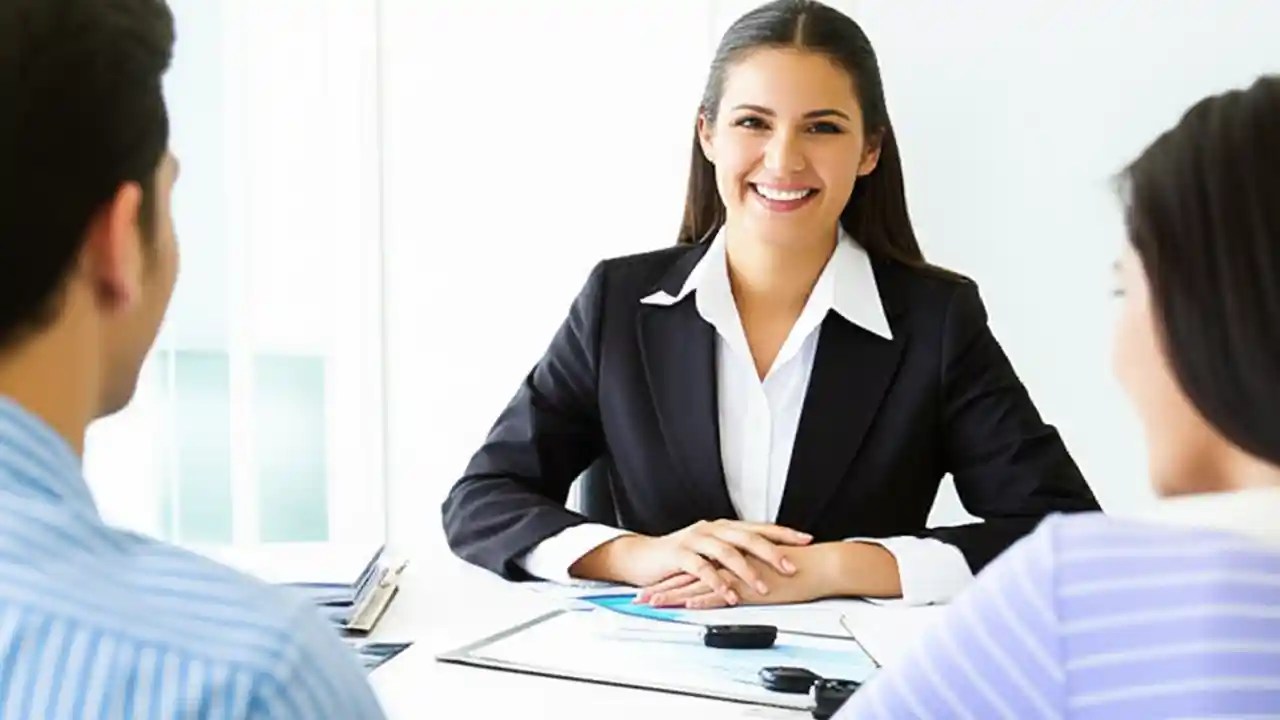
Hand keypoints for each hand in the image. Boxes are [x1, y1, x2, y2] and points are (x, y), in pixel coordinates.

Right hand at [570, 520, 812, 604]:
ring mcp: (694, 540)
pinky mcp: (679, 554)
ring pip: (726, 552)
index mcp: (722, 527)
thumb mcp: (710, 552)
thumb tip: (765, 560)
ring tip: (762, 587)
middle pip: (746, 536)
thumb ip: (733, 553)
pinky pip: (701, 568)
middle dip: (771, 552)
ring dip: (746, 571)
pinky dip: (717, 582)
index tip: (806, 540)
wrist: (642, 557)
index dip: (783, 533)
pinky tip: (729, 594)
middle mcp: (711, 529)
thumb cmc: (678, 557)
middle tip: (791, 567)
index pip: (758, 527)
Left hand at [635, 542, 901, 608]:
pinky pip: (722, 593)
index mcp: (731, 558)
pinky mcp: (749, 585)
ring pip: (699, 584)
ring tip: (652, 602)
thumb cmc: (796, 568)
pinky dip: (703, 599)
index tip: (652, 585)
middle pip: (689, 575)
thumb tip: (734, 582)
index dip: (672, 577)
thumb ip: (745, 572)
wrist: (818, 564)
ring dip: (674, 594)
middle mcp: (730, 563)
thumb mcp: (762, 568)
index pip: (695, 568)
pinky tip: (687, 604)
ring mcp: (738, 573)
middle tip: (640, 596)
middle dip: (663, 586)